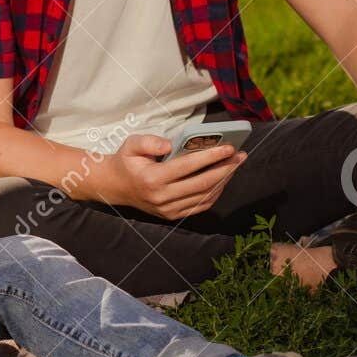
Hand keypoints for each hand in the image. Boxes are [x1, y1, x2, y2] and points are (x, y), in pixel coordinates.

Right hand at [103, 134, 247, 219]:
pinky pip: (200, 206)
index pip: (188, 166)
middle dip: (225, 168)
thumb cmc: (127, 161)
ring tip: (235, 165)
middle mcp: (162, 197)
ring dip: (224, 180)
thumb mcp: (131, 145)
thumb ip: (148, 142)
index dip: (211, 156)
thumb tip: (169, 145)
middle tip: (240, 156)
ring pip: (205, 196)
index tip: (229, 147)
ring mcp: (168, 209)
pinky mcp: (173, 215)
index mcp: (152, 178)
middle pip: (202, 183)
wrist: (116, 187)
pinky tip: (223, 180)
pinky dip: (215, 193)